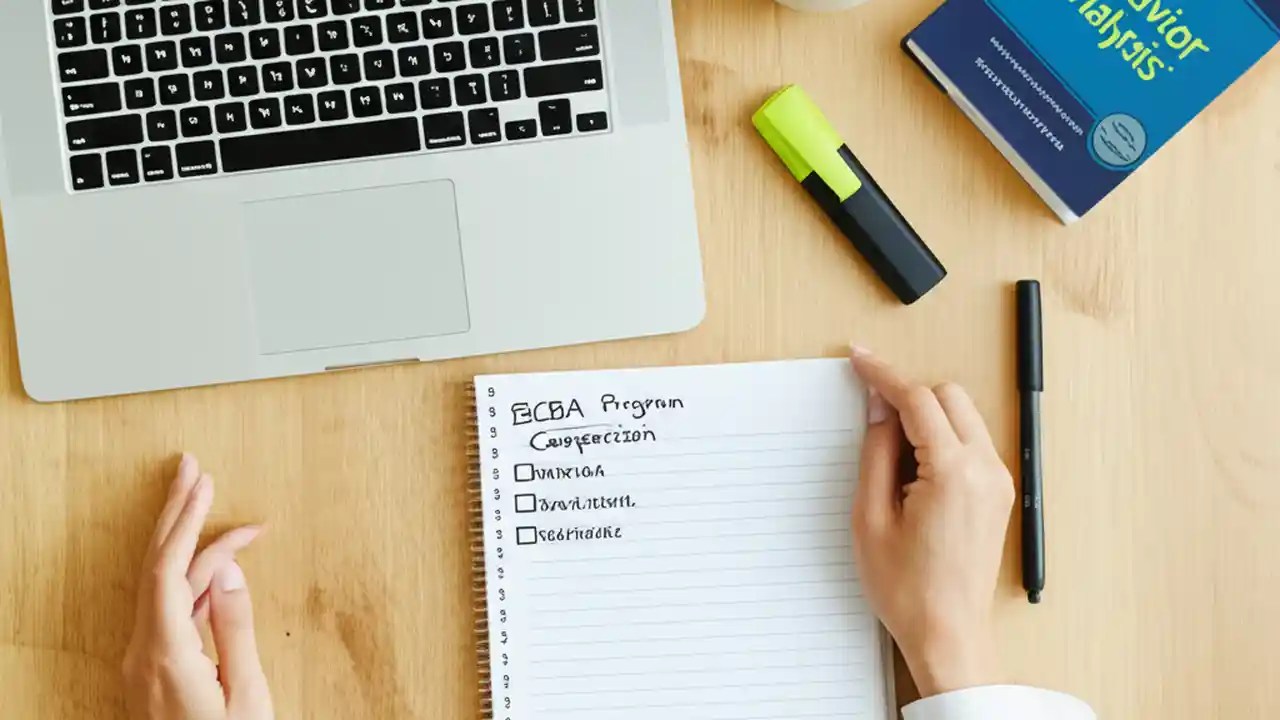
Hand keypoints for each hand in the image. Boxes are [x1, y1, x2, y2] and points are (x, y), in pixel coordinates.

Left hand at [123, 455, 272, 719]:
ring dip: (192, 548)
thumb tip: (232, 571)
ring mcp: (142, 662)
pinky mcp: (151, 669)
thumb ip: (236, 628)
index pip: (167, 570)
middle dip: (176, 514)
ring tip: (227, 516)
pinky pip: (169, 610)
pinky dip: (194, 581)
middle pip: (156, 567)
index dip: (184, 521)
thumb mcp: (247, 693)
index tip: (202, 483)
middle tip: (192, 470)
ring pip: (164, 586)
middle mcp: (142, 654)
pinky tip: (218, 569)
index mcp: (165, 655)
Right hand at [849, 347, 1014, 697]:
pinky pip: (970, 442)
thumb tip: (878, 408)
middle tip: (870, 412)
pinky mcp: (998, 492)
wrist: (948, 632)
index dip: (884, 375)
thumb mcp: (871, 516)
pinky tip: (913, 470)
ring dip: (926, 416)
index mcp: (953, 472)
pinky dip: (941, 438)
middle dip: (908, 395)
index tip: (859, 359)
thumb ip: (875, 452)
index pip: (918, 400)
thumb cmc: (906, 587)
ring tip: (891, 457)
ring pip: (962, 415)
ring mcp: (997, 481)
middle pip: (948, 396)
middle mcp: (985, 469)